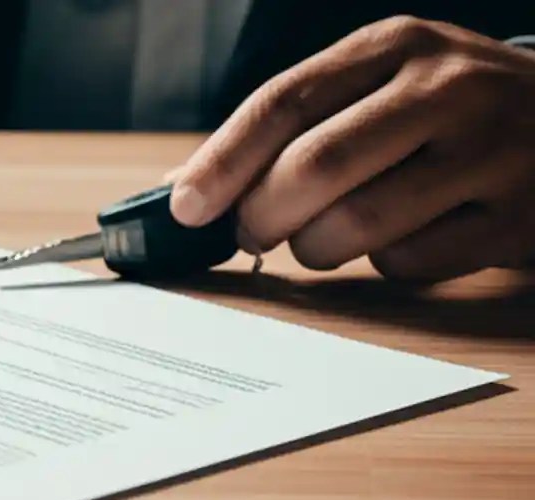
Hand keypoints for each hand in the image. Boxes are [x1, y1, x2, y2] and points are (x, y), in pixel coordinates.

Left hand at [171, 16, 534, 281]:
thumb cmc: (448, 114)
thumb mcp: (381, 87)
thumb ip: (295, 125)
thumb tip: (189, 188)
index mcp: (397, 45)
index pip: (286, 101)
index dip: (223, 160)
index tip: (185, 207)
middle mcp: (448, 88)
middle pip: (315, 166)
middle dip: (262, 215)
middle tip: (252, 233)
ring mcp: (491, 151)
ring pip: (357, 222)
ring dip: (316, 247)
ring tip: (324, 238)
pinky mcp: (517, 218)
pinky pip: (411, 263)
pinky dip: (384, 266)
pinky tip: (403, 239)